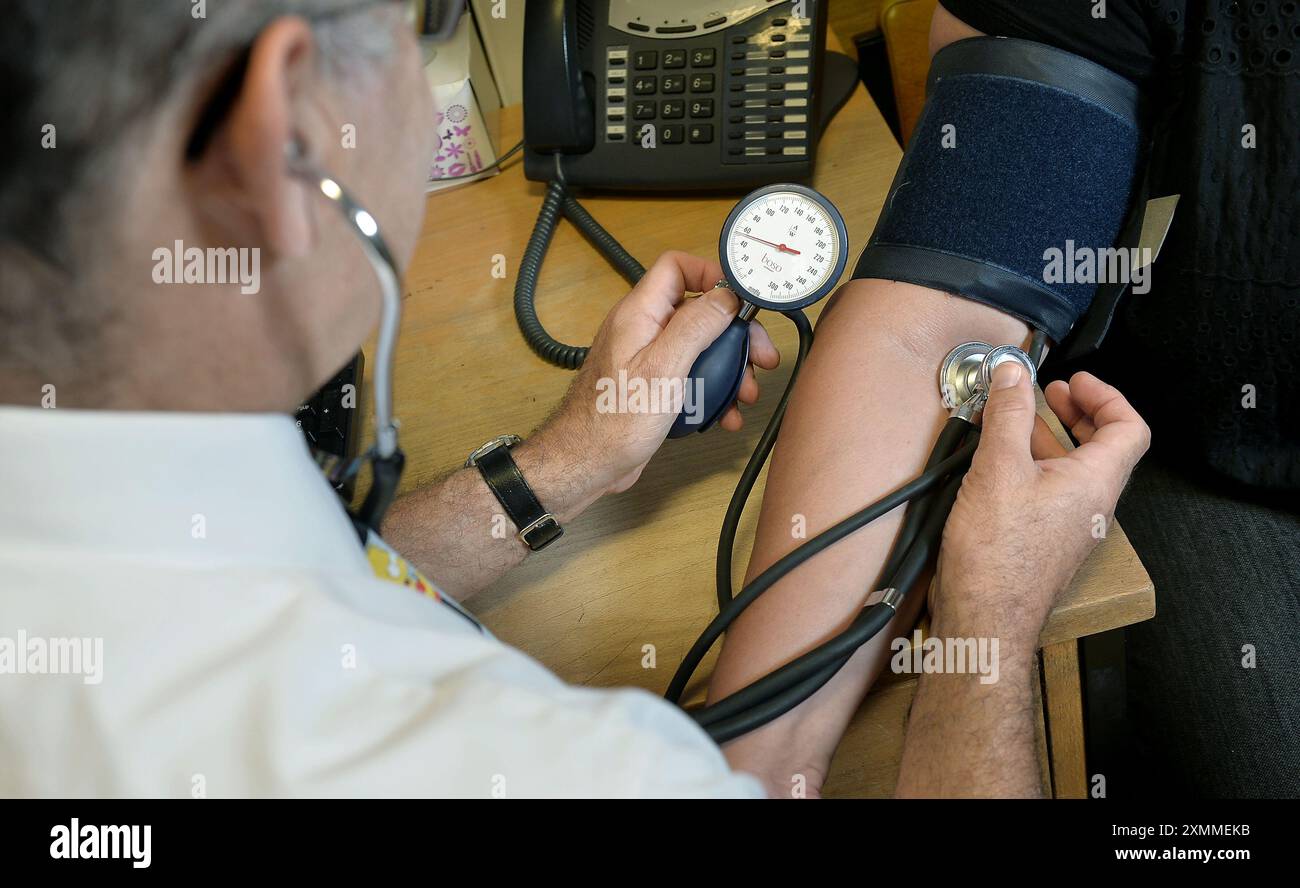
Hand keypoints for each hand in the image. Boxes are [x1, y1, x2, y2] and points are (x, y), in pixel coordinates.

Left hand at [543, 251, 779, 493]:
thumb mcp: (663, 369)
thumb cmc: (614, 421)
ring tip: (747, 394)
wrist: (586, 464)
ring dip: (730, 369)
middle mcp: (642, 330)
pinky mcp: (653, 387)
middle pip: (698, 312)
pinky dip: (713, 392)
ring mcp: (648, 359)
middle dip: (734, 334)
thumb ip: (695, 326)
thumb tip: (726, 296)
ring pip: (699, 348)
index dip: (712, 274)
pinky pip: (691, 377)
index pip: (676, 268)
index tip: (743, 299)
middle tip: (762, 358)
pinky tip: (726, 414)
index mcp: (639, 314)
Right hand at [933, 364, 1150, 652]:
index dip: (1106, 396)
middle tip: (1051, 394)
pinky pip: (1052, 493)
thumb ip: (1008, 414)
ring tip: (1016, 423)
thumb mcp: (998, 468)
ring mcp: (1070, 528)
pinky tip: (999, 465)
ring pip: (1074, 471)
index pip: (1129, 428)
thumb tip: (1012, 372)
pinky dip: (1034, 467)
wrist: (985, 620)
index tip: (1074, 381)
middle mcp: (1092, 506)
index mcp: (1095, 483)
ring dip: (1051, 439)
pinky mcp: (1046, 543)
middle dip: (1078, 413)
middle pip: (1104, 448)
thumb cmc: (997, 555)